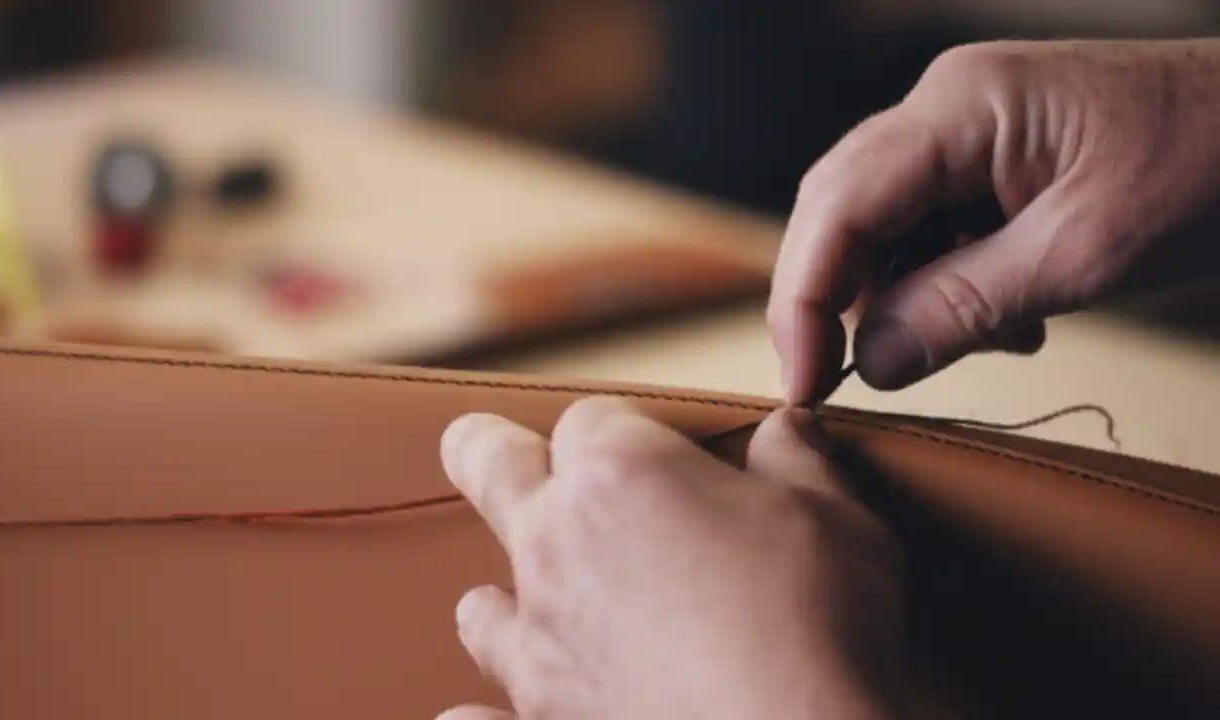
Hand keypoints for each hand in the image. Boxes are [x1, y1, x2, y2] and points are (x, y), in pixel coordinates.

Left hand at [437, 397, 902, 719]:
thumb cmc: (818, 629)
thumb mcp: (835, 518)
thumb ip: (797, 460)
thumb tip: (786, 429)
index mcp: (620, 475)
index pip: (591, 419)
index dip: (619, 427)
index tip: (646, 445)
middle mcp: (556, 548)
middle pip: (489, 470)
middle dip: (485, 451)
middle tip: (482, 446)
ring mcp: (537, 646)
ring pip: (482, 605)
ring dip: (497, 600)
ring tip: (506, 606)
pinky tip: (466, 719)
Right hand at [769, 39, 1219, 402]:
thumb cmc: (1214, 164)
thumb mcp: (1086, 254)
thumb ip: (964, 307)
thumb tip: (872, 365)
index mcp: (960, 108)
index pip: (837, 205)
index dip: (803, 301)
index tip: (807, 386)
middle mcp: (945, 107)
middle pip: (841, 212)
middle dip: (838, 303)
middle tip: (842, 384)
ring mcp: (966, 127)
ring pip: (882, 227)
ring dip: (910, 299)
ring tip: (995, 337)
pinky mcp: (990, 154)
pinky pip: (929, 227)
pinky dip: (948, 283)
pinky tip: (1011, 314)